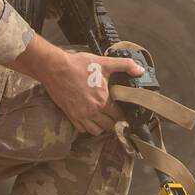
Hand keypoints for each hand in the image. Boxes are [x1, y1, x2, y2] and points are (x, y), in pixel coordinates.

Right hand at [6, 37, 142, 135]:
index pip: (118, 116)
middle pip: (109, 126)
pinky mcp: (70, 115)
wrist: (55, 68)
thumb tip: (139, 70)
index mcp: (102, 101)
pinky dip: (87, 127)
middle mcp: (92, 111)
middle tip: (116, 118)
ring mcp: (80, 115)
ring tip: (104, 119)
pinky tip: (90, 119)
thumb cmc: (77, 65)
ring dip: (102, 127)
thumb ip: (125, 65)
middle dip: (114, 122)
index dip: (124, 115)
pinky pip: (82, 129)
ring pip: (96, 131)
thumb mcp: (104, 63)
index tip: (125, 115)